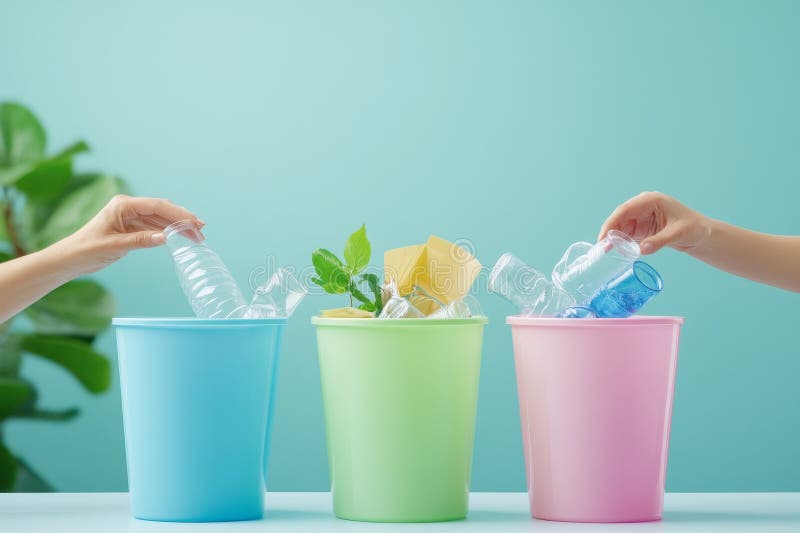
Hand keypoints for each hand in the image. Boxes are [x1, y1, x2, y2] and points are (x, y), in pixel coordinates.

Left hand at [55, 195, 204, 275]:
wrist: (70, 259)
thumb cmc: (86, 250)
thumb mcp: (114, 246)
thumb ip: (140, 240)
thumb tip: (165, 238)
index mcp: (123, 205)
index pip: (157, 206)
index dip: (178, 214)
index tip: (195, 223)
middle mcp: (128, 207)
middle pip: (162, 210)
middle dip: (182, 219)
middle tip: (201, 230)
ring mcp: (131, 216)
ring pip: (161, 219)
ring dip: (178, 227)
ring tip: (196, 236)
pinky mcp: (131, 227)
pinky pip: (154, 227)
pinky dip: (168, 232)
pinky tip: (180, 238)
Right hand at [598, 191, 711, 253]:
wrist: (701, 234)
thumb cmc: (693, 228)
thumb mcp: (677, 234)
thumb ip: (659, 241)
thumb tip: (641, 249)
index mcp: (651, 200)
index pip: (625, 209)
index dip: (612, 222)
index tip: (603, 236)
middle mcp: (643, 206)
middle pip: (620, 217)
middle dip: (609, 231)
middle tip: (601, 247)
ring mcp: (641, 216)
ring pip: (621, 226)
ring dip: (613, 238)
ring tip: (606, 251)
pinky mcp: (641, 227)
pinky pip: (626, 233)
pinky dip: (620, 241)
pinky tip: (615, 250)